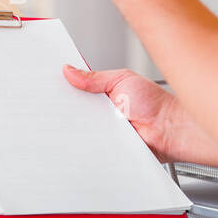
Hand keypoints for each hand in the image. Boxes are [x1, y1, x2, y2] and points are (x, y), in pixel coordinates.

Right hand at [63, 65, 182, 163]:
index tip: (48, 82)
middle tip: (52, 102)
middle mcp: (101, 111)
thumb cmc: (154, 103)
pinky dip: (83, 141)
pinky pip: (88, 144)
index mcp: (103, 92)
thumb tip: (70, 70)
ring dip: (72, 125)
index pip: (77, 88)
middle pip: (74, 108)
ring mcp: (101, 130)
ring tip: (66, 119)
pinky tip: (79, 137)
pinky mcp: (104, 147)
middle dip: (63, 105)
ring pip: (78, 127)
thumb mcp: (121, 80)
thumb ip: (94, 78)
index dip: (64, 86)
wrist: (169, 130)